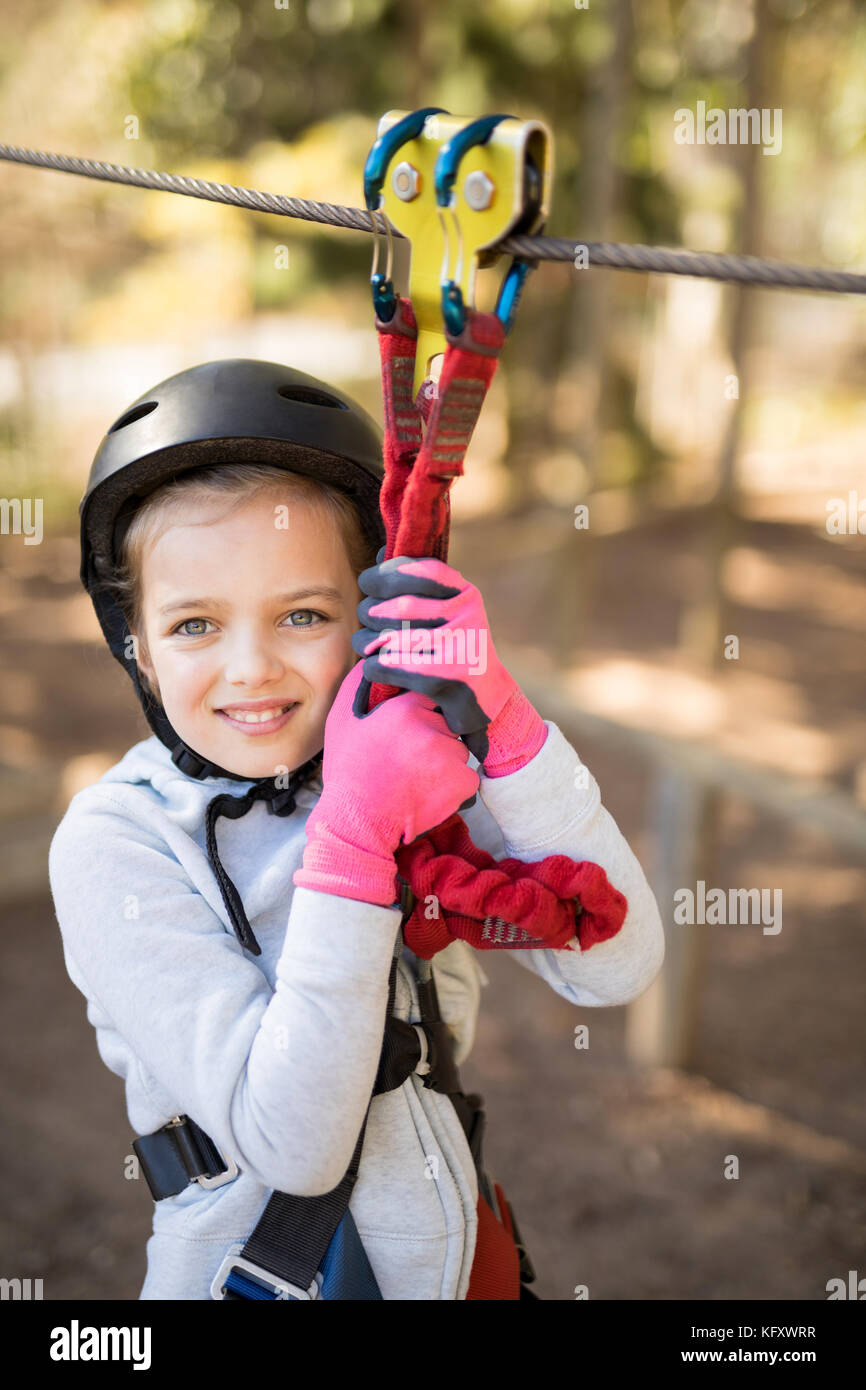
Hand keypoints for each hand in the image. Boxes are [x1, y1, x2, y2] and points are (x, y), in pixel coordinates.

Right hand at [292, 661, 479, 904]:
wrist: (357, 821)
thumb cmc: (348, 771)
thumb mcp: (343, 721)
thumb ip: (358, 685)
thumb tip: (370, 660)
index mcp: (406, 707)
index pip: (433, 697)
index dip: (424, 715)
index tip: (413, 732)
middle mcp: (432, 727)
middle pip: (448, 726)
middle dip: (436, 741)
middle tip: (410, 762)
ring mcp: (450, 755)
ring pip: (460, 752)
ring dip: (446, 764)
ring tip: (417, 780)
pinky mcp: (463, 781)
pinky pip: (469, 779)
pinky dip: (455, 788)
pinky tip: (429, 795)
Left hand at [351, 555, 546, 773]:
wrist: (484, 699)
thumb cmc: (454, 648)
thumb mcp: (447, 610)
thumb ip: (418, 583)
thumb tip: (381, 555)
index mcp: (465, 594)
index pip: (417, 570)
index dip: (384, 574)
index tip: (369, 584)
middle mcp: (466, 616)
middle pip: (397, 606)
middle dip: (370, 611)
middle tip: (366, 619)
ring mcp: (458, 646)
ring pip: (389, 637)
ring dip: (366, 641)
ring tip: (366, 645)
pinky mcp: (445, 677)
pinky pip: (388, 665)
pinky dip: (373, 667)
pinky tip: (376, 668)